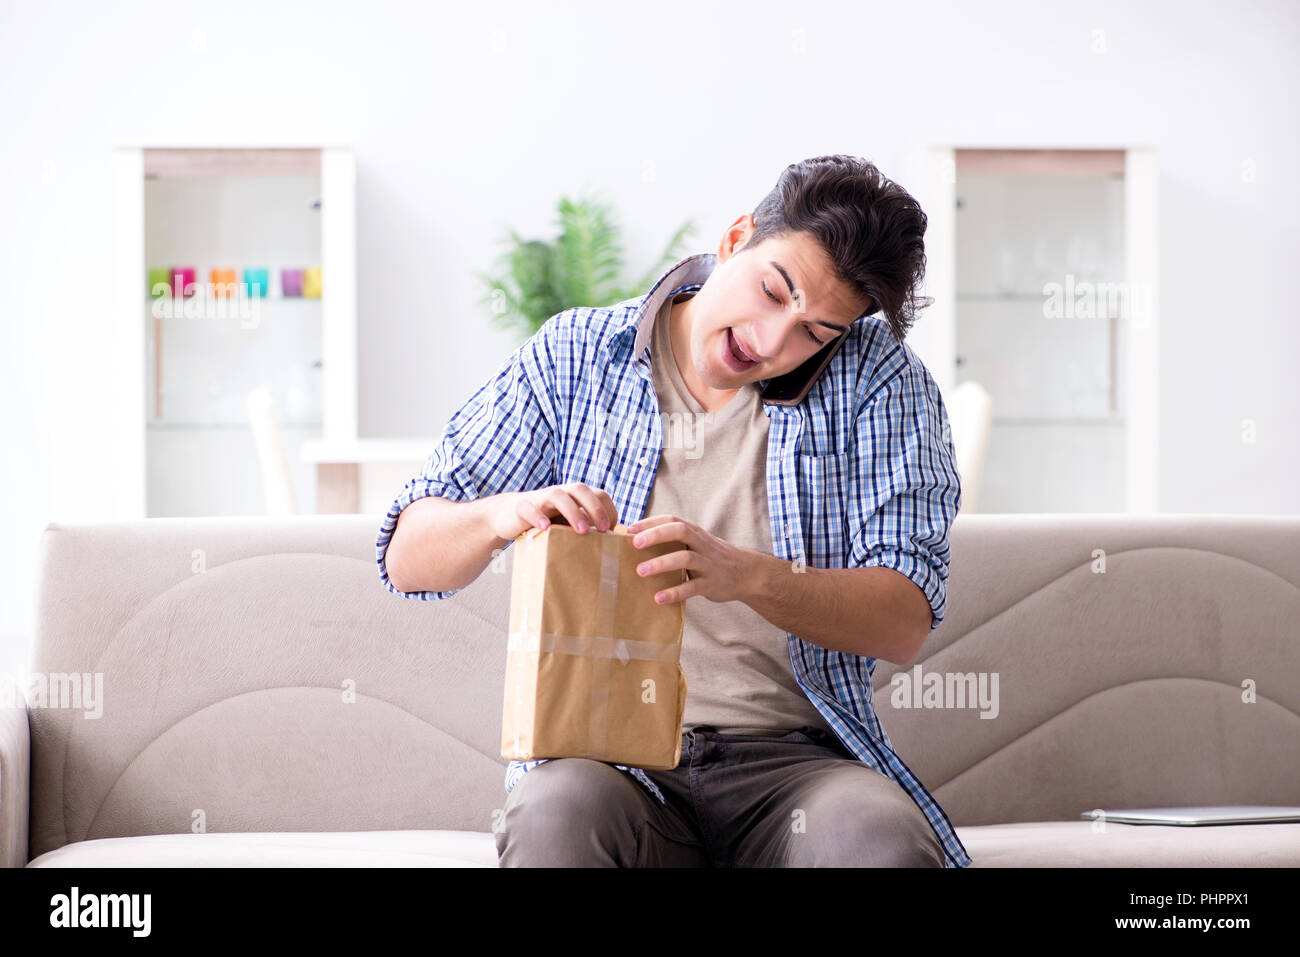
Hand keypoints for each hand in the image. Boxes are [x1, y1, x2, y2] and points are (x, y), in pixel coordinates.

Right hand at [488, 483, 618, 542]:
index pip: (599, 494)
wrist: (507, 516)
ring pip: (558, 495)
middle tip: (604, 529)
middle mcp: (560, 493)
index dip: (609, 509)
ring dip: (573, 511)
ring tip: (582, 531)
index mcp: (574, 496)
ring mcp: (540, 498)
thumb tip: (610, 546)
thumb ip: (585, 529)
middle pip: (581, 489)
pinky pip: (529, 508)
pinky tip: (545, 528)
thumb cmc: (544, 522)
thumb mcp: (567, 525)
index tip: (613, 530)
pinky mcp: (522, 507)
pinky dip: (537, 516)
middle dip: (595, 508)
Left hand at [625, 514, 755, 605]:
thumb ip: (675, 541)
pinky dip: (675, 592)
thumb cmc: (711, 557)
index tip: (629, 529)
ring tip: (640, 571)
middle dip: (656, 535)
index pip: (672, 520)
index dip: (650, 523)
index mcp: (695, 532)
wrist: (746, 573)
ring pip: (685, 558)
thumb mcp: (697, 543)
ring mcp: (707, 564)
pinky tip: (658, 598)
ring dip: (661, 563)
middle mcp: (701, 544)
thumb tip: (637, 541)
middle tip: (635, 544)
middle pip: (680, 531)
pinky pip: (692, 587)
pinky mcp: (711, 584)